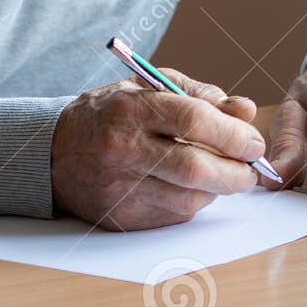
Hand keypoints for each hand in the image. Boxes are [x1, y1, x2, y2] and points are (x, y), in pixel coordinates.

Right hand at [52, 68, 265, 230]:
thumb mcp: (147, 88)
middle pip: (195, 168)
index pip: (193, 120)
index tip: (253, 141)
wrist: (54, 153)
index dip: (232, 133)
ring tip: (218, 174)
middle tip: (250, 169)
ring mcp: (121, 188)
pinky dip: (193, 203)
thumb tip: (245, 111)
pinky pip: (175, 216)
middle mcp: (123, 150)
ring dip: (217, 190)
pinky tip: (188, 188)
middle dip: (236, 172)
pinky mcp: (122, 218)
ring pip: (190, 198)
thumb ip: (199, 95)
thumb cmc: (110, 115)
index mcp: (129, 109)